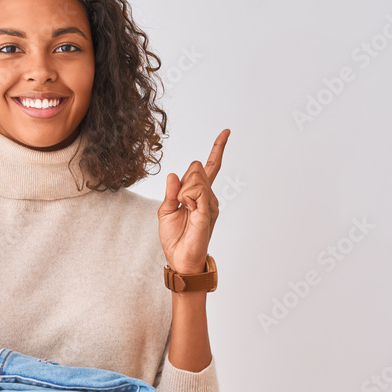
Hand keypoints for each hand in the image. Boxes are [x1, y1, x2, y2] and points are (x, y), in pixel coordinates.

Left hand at [158, 129, 229, 273]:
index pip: (210, 167)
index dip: (218, 149)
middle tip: (180, 203)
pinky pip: (195, 190)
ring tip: (184, 209)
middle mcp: (208, 197)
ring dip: (182, 191)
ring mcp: (210, 204)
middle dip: (182, 180)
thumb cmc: (175, 238)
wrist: (180, 259)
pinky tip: (187, 210)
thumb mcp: (165, 211)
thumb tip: (173, 175)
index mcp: (199, 195)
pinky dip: (185, 198)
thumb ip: (170, 192)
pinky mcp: (208, 211)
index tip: (226, 132)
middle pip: (196, 168)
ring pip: (195, 178)